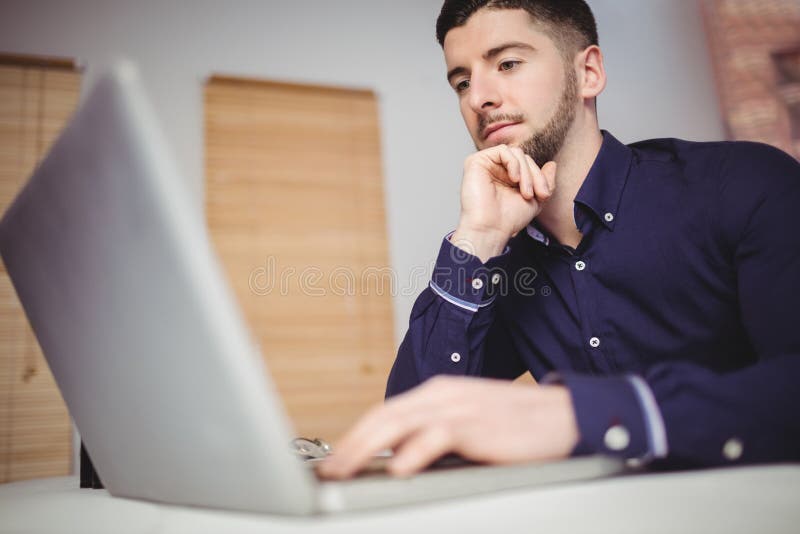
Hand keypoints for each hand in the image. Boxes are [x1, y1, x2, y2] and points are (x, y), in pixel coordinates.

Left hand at [317, 376, 578, 478]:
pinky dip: (414, 452)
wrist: (562, 415)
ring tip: (345, 469)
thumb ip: (433, 435)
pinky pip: (438, 436)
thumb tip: (400, 457)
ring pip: (399, 423)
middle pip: (383, 417)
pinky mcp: (477, 424)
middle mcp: (441, 394)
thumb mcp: (467, 424)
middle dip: (351, 443)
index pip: (384, 413)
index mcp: (436, 393)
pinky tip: (398, 468)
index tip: (335, 459)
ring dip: (366, 448)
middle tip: (328, 470)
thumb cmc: (515, 424)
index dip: (355, 436)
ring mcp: (458, 407)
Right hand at [452, 145, 556, 261]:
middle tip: (537, 195)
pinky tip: (514, 179)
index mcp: (506, 177)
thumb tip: (552, 164)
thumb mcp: (535, 200)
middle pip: (523, 158)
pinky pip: (503, 150)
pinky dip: (514, 163)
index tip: (544, 196)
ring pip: (515, 153)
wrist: (490, 229)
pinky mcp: (476, 162)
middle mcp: (495, 170)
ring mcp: (485, 165)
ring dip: (526, 172)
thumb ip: (544, 182)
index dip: (540, 177)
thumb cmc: (508, 220)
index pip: (528, 165)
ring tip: (526, 192)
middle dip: (535, 176)